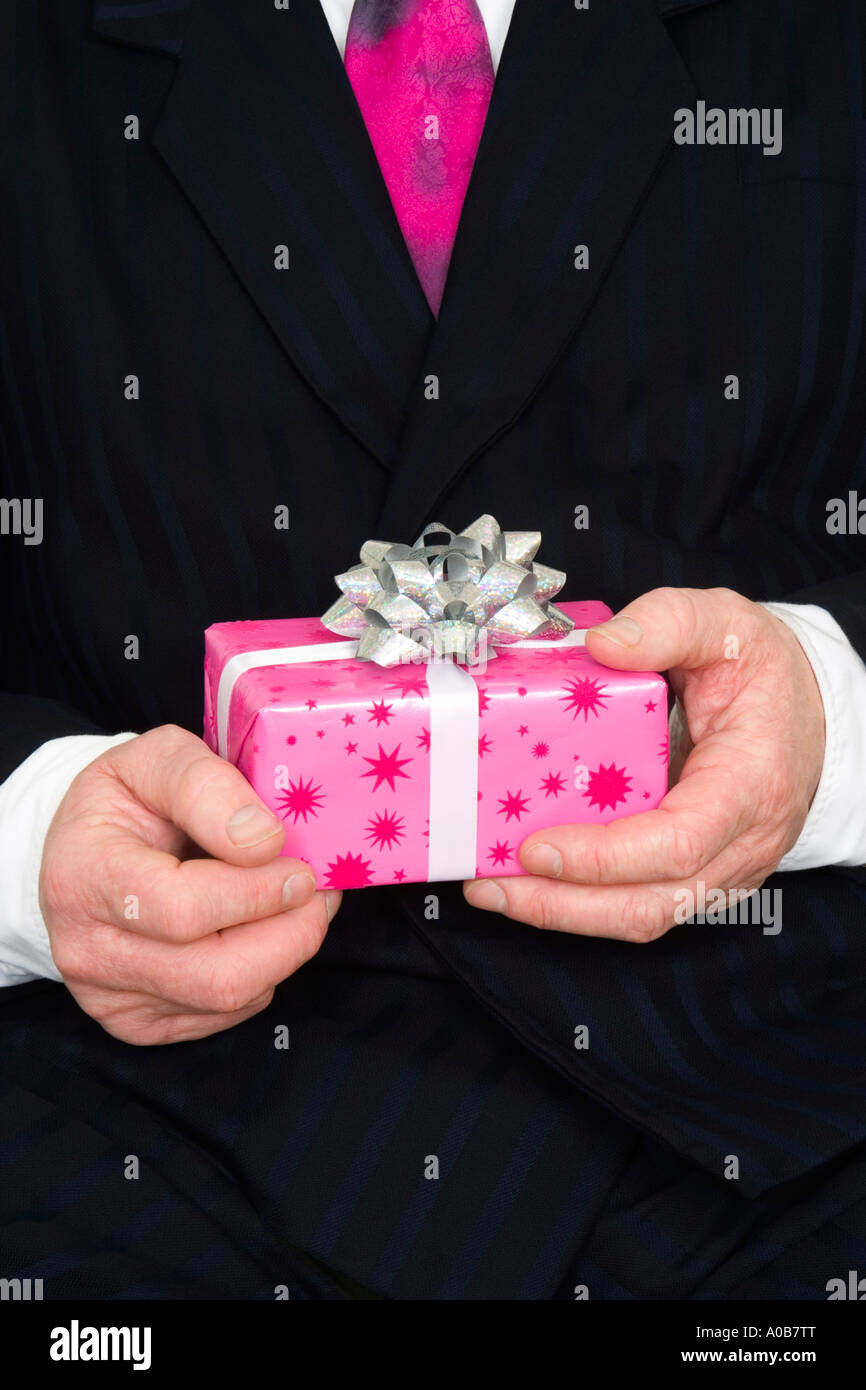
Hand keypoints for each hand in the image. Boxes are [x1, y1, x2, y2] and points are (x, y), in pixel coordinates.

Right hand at [39, 724, 338, 1043]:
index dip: (256, 891)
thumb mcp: (156, 757)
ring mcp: (108, 996)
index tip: (298, 864)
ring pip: (227, 1000)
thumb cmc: (128, 798)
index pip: (182, 907)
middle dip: (290, 931)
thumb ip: (206, 785)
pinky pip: (222, 1015)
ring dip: (285, 951)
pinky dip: (260, 974)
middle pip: (215, 975)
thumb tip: (263, 839)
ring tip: (300, 904)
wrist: (83, 848)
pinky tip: (258, 930)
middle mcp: (86, 949)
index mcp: (84, 875)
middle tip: (318, 889)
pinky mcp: (135, 1023)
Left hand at [463, 587, 824, 941]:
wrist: (809, 711)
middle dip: (564, 904)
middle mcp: (742, 842)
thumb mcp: (728, 623)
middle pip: (651, 903)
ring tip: (492, 889)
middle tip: (491, 883)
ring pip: (643, 916)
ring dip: (563, 913)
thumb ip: (668, 623)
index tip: (537, 847)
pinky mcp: (699, 875)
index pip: (679, 843)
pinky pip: (640, 904)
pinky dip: (582, 902)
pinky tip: (528, 882)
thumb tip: (602, 645)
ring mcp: (723, 868)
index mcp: (750, 783)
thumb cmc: (766, 673)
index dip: (605, 857)